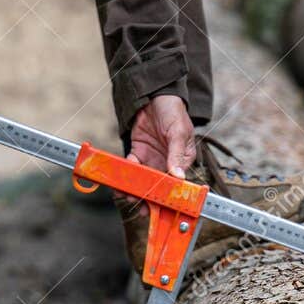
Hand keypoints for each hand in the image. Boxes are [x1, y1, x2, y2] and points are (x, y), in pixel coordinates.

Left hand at [121, 93, 196, 213]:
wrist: (155, 96)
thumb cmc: (173, 112)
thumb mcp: (178, 132)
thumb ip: (176, 154)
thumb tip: (178, 176)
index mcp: (183, 160)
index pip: (176, 182)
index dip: (168, 194)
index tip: (159, 204)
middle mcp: (168, 163)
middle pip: (158, 184)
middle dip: (148, 196)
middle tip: (139, 207)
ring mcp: (152, 158)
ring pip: (143, 179)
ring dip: (134, 188)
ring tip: (126, 196)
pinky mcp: (139, 153)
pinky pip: (131, 167)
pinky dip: (125, 174)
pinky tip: (119, 181)